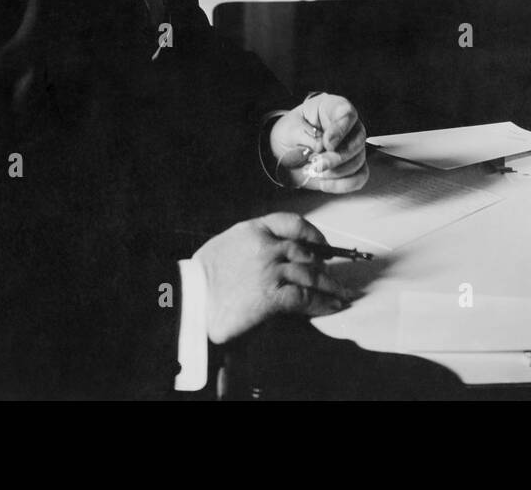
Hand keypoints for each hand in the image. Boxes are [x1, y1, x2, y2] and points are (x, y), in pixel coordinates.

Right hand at [192, 213, 355, 343]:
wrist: (189, 303)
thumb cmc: (201, 280)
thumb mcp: (225, 246)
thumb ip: (250, 245)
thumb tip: (273, 255)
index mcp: (253, 230)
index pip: (292, 223)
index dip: (313, 234)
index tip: (324, 245)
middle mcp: (265, 246)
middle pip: (306, 252)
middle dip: (324, 266)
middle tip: (334, 276)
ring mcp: (270, 270)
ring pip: (311, 274)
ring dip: (331, 287)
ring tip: (342, 295)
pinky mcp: (272, 296)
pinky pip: (306, 297)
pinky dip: (323, 303)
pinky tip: (331, 307)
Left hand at [269, 92, 368, 193]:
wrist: (284, 152)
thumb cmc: (290, 133)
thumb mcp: (289, 129)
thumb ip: (305, 134)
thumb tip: (321, 147)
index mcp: (333, 108)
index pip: (347, 113)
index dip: (340, 129)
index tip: (327, 143)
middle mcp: (348, 126)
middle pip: (358, 140)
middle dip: (338, 157)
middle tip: (318, 165)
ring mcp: (353, 147)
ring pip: (358, 160)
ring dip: (336, 171)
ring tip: (314, 172)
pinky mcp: (352, 167)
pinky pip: (359, 177)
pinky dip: (343, 184)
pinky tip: (325, 184)